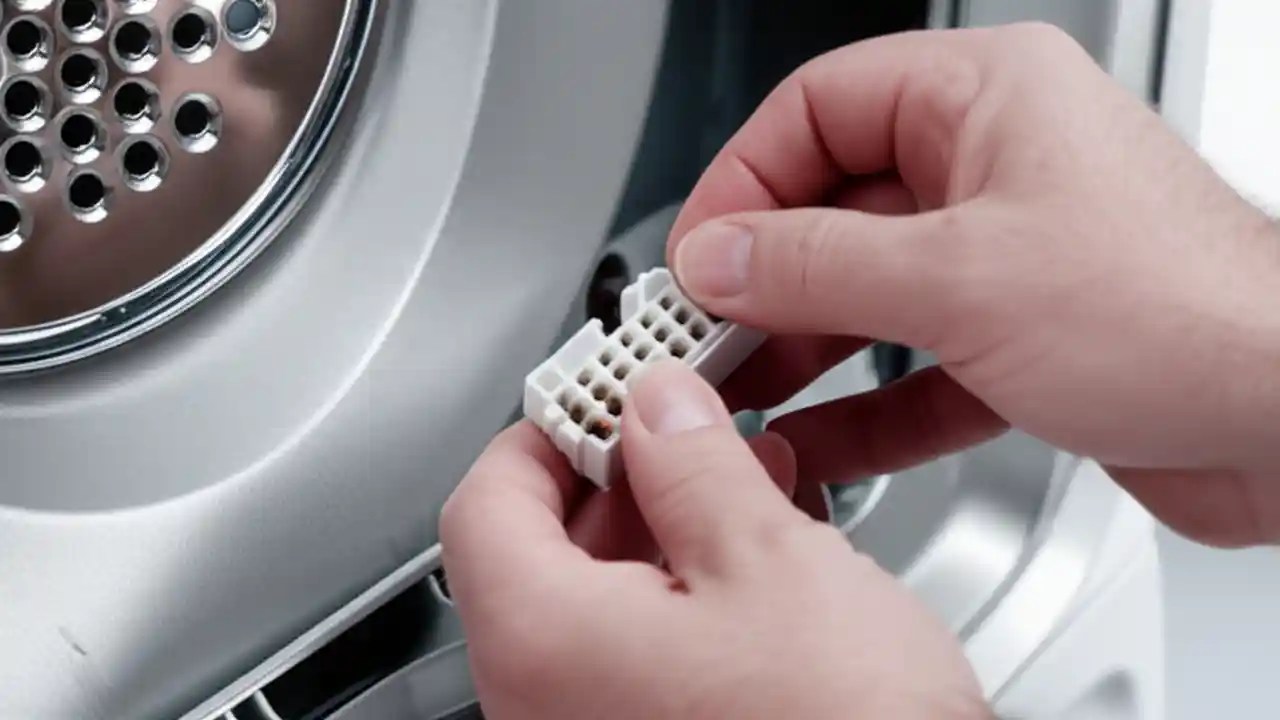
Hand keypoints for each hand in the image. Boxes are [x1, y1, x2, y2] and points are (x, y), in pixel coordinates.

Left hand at [441, 362, 988, 718]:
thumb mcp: (768, 561)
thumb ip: (695, 463)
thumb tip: (660, 410)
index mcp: (544, 641)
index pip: (487, 503)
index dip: (544, 430)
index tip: (597, 397)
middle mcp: (544, 704)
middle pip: (538, 550)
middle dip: (615, 473)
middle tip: (676, 427)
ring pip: (595, 602)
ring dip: (659, 527)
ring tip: (735, 479)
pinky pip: (636, 654)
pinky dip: (681, 592)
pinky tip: (752, 556)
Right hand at [667, 24, 1279, 546]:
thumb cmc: (1183, 312)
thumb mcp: (958, 277)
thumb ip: (817, 265)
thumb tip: (720, 257)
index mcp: (984, 98)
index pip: (816, 111)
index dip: (741, 182)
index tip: (696, 255)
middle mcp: (993, 166)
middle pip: (834, 206)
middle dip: (764, 278)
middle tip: (705, 334)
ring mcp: (1008, 255)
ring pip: (870, 292)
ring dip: (805, 348)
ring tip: (743, 392)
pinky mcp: (1023, 338)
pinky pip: (916, 365)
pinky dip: (866, 406)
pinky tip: (818, 439)